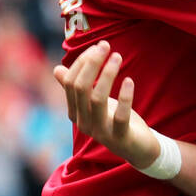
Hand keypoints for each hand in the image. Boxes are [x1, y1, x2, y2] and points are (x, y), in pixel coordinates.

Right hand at [53, 41, 157, 169]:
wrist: (138, 149)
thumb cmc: (115, 121)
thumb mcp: (95, 103)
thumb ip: (77, 88)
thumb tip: (57, 69)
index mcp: (75, 112)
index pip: (71, 83)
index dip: (82, 62)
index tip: (97, 47)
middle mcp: (83, 122)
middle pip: (80, 88)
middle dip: (92, 63)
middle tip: (105, 46)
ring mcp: (100, 132)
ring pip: (96, 99)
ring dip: (107, 74)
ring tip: (117, 57)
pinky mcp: (120, 137)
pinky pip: (119, 116)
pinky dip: (124, 97)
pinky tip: (129, 80)